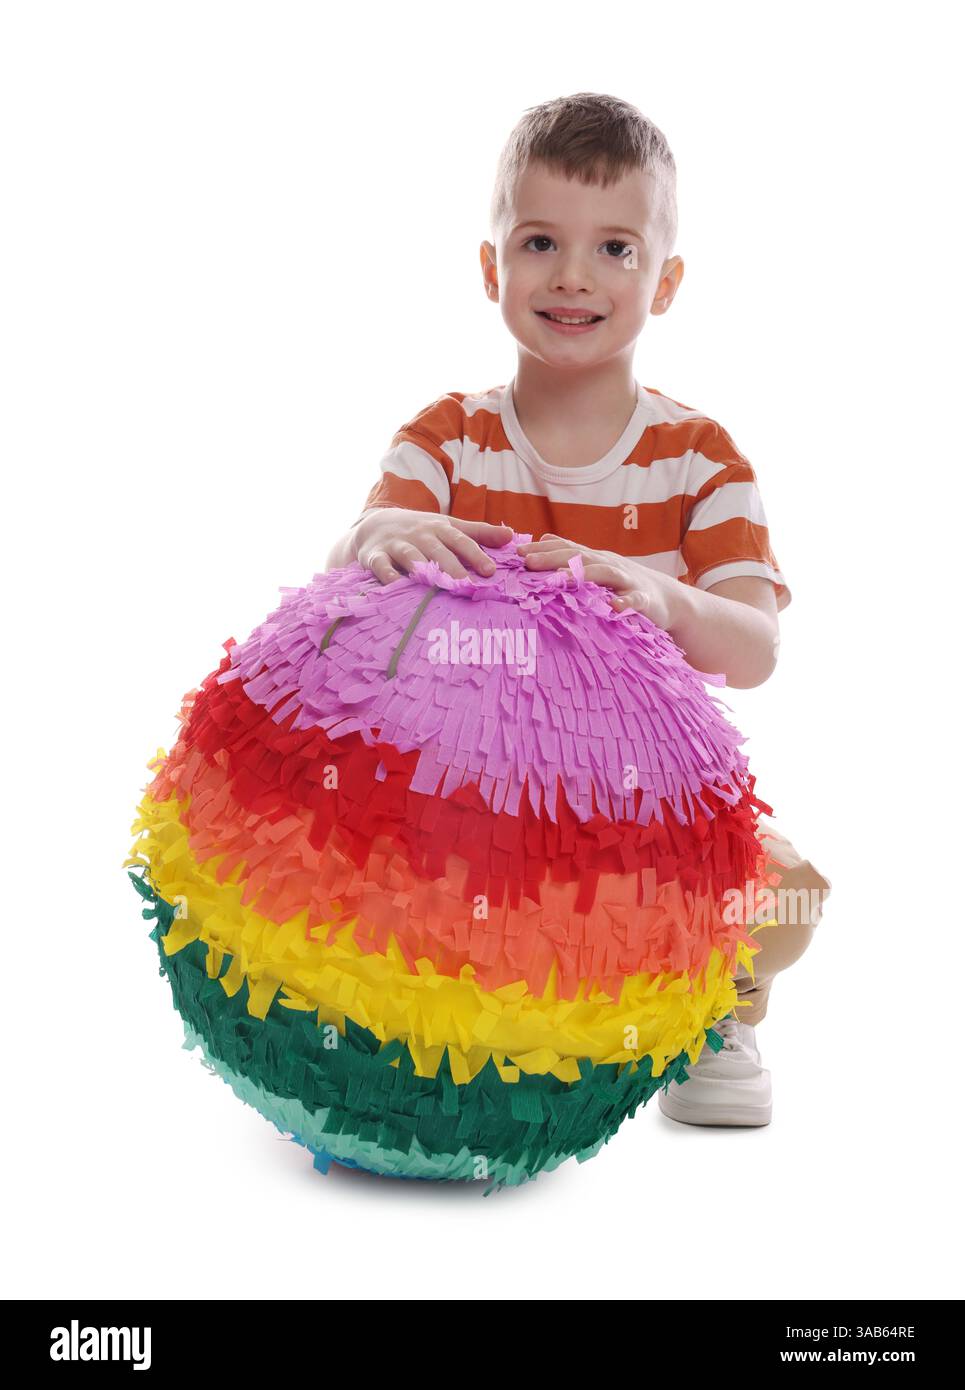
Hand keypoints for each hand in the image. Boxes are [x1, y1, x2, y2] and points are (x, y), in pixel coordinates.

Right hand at [354, 508, 513, 583]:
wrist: (376, 524)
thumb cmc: (421, 530)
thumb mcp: (448, 526)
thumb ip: (479, 532)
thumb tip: (512, 536)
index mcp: (439, 528)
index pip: (460, 540)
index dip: (475, 554)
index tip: (490, 571)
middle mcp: (419, 535)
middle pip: (437, 551)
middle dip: (452, 568)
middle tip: (467, 587)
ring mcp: (396, 545)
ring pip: (410, 557)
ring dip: (422, 569)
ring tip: (434, 585)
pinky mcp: (375, 556)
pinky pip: (381, 566)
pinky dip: (387, 576)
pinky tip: (396, 587)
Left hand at [516, 532, 681, 632]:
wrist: (668, 598)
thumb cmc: (625, 583)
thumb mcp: (597, 565)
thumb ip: (572, 553)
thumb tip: (543, 537)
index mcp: (595, 559)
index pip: (566, 548)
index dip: (542, 549)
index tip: (515, 552)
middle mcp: (609, 564)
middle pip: (579, 557)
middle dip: (553, 558)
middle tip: (527, 562)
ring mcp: (627, 581)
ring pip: (604, 574)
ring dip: (582, 575)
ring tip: (559, 578)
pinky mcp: (644, 600)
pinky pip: (635, 601)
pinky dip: (625, 603)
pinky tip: (614, 608)